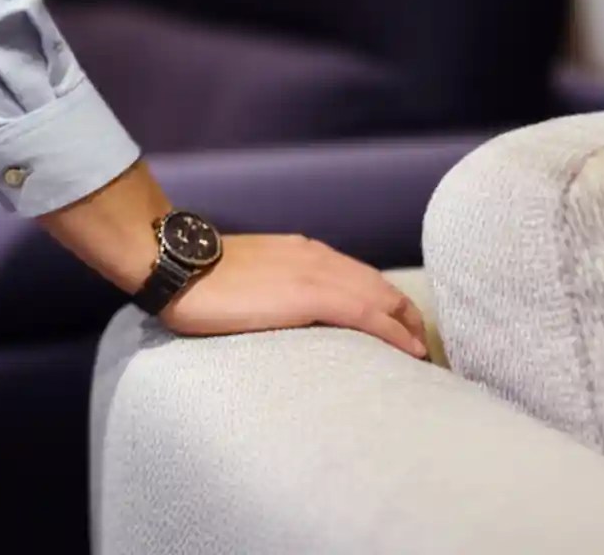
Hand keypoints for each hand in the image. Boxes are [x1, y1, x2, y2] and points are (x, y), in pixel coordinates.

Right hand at [161, 234, 427, 358]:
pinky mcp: (312, 296)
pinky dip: (394, 332)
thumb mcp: (249, 277)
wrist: (180, 267)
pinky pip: (367, 314)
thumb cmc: (200, 279)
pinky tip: (410, 350)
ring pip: (382, 298)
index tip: (399, 325)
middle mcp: (319, 258)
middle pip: (380, 285)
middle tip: (421, 344)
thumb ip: (273, 288)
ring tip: (422, 352)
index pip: (359, 276)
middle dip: (405, 314)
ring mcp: (317, 274)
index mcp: (303, 252)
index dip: (385, 301)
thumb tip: (277, 312)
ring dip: (407, 325)